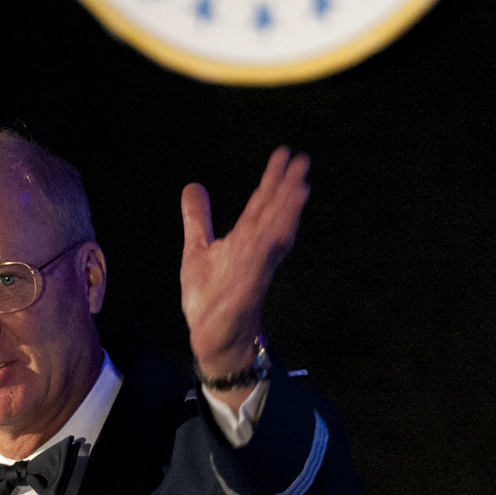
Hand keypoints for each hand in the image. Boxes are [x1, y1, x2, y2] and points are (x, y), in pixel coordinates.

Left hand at [180, 147, 310, 381]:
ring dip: (286, 216)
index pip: (261, 205)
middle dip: (287, 190)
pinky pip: (258, 272)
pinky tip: (275, 238)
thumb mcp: (198, 251)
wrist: (213, 340)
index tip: (284, 154)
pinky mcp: (245, 295)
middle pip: (273, 216)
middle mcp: (253, 253)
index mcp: (244, 241)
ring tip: (300, 190)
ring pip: (273, 239)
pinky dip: (266, 255)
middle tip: (302, 162)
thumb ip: (198, 219)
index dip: (272, 181)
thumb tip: (193, 186)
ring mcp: (252, 273)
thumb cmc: (211, 298)